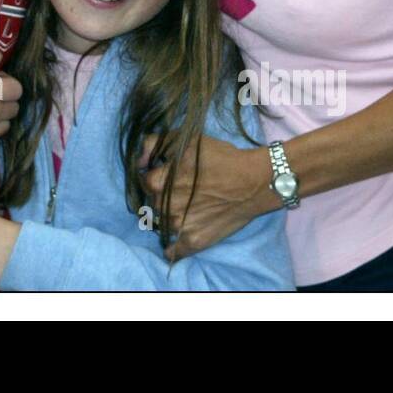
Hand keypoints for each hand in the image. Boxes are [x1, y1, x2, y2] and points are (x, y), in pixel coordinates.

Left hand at [141, 134, 273, 261]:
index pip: (144, 182)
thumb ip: (154, 144)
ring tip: (186, 209)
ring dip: (169, 217)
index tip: (165, 176)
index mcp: (159, 182)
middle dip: (163, 197)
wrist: (254, 181)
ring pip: (162, 224)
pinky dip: (171, 250)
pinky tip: (174, 244)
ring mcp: (178, 225)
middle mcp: (165, 205)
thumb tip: (139, 160)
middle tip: (181, 191)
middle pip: (154, 203)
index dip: (154, 177)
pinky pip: (173, 252)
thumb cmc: (221, 157)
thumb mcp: (186, 139)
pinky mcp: (194, 241)